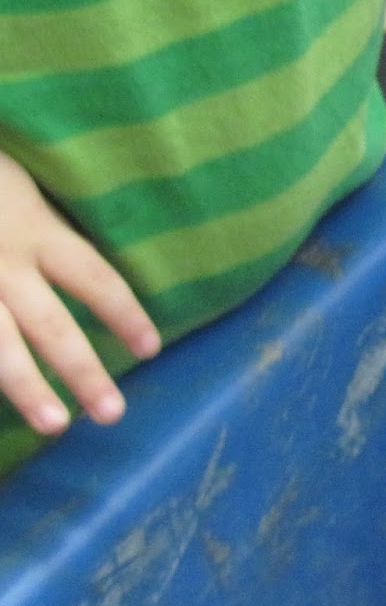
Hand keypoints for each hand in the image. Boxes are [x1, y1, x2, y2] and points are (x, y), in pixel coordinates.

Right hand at [0, 151, 160, 434]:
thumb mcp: (18, 179)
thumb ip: (45, 215)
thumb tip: (88, 245)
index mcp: (34, 227)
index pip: (96, 278)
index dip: (125, 316)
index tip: (151, 348)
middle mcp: (1, 261)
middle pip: (52, 326)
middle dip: (84, 372)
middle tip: (113, 414)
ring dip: (28, 391)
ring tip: (56, 426)